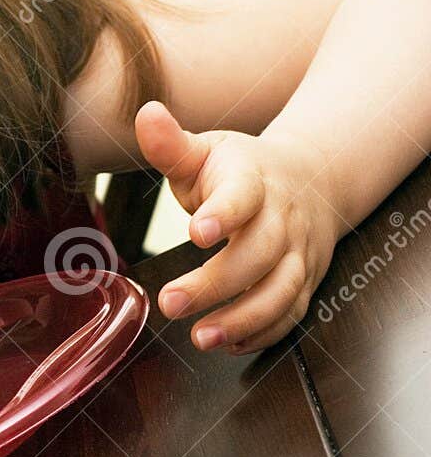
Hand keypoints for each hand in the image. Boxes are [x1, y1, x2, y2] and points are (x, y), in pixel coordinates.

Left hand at [134, 100, 342, 353]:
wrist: (310, 180)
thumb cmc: (239, 168)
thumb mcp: (205, 149)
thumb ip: (171, 143)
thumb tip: (146, 113)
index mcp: (253, 182)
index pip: (244, 196)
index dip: (224, 214)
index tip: (197, 231)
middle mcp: (282, 220)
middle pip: (259, 254)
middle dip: (216, 283)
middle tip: (170, 302)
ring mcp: (298, 254)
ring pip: (281, 291)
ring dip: (243, 319)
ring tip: (200, 337)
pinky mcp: (304, 283)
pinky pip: (291, 314)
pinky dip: (262, 333)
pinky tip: (226, 343)